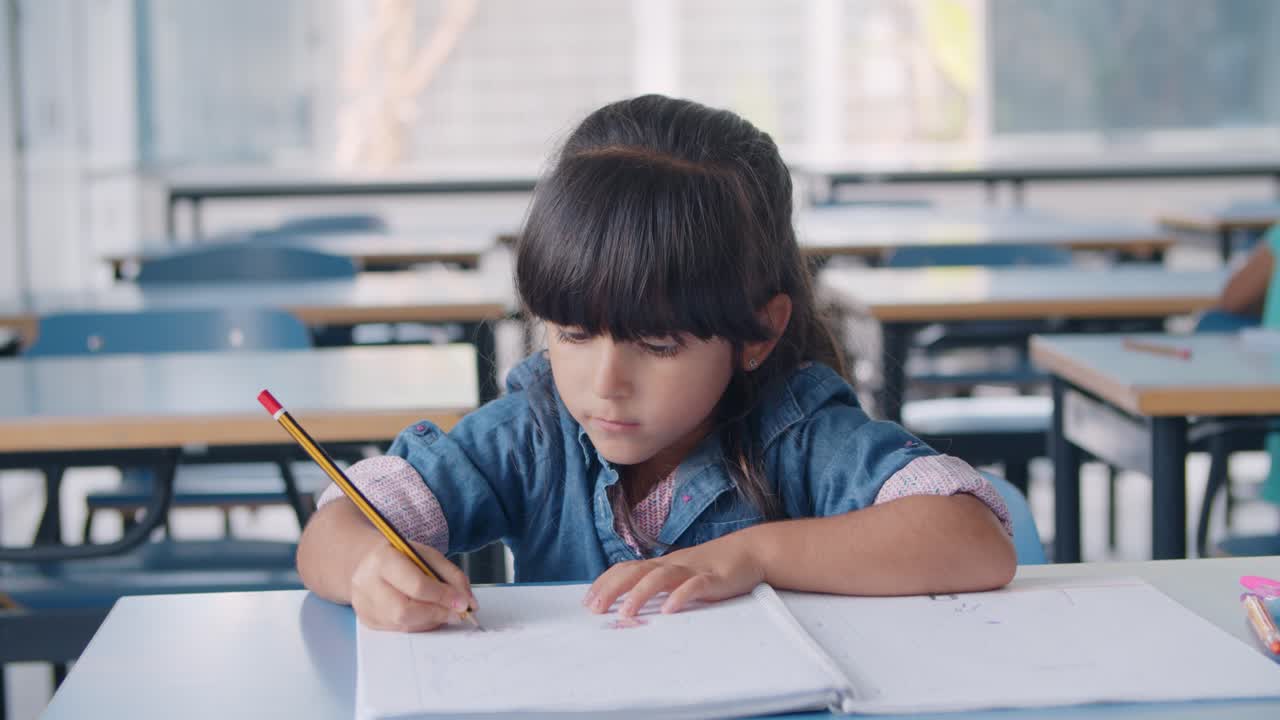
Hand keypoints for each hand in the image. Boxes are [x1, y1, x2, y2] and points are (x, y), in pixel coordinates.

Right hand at [350, 539, 475, 631]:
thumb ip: (452, 576)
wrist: (367, 562)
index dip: (443, 596)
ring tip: (444, 612)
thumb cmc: (401, 557)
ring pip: (403, 624)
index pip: (416, 585)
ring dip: (431, 621)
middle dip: (437, 614)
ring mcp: (365, 605)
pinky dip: (419, 625)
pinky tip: (427, 614)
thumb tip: (469, 603)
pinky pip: (399, 630)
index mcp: (384, 560)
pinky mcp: (368, 621)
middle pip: (405, 611)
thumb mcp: (429, 555)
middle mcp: (368, 584)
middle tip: (457, 614)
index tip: (463, 603)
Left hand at [583, 529, 764, 617]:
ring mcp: (692, 570)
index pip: (626, 569)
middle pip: (636, 571)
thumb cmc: (713, 565)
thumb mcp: (681, 573)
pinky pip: (694, 586)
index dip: (605, 583)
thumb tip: (632, 601)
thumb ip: (660, 584)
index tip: (588, 600)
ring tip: (625, 613)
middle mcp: (672, 564)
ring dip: (639, 595)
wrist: (751, 550)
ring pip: (660, 577)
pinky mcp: (713, 578)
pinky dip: (680, 596)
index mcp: (662, 564)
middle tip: (595, 608)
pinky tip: (669, 609)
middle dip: (612, 589)